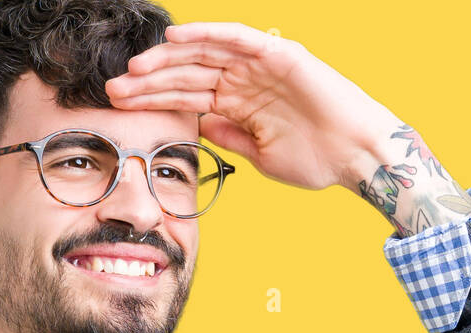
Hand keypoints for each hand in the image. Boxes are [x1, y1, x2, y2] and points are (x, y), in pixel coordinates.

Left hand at [105, 21, 401, 190]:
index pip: (185, 96)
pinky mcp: (279, 54)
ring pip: (204, 55)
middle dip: (149, 81)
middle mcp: (245, 80)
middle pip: (186, 74)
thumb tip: (194, 128)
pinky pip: (236, 39)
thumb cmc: (315, 160)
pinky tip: (176, 37)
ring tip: (135, 68)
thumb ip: (226, 136)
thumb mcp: (258, 154)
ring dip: (168, 59)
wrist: (357, 156)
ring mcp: (260, 65)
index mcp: (237, 104)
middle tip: (114, 87)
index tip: (120, 105)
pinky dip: (207, 35)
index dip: (152, 99)